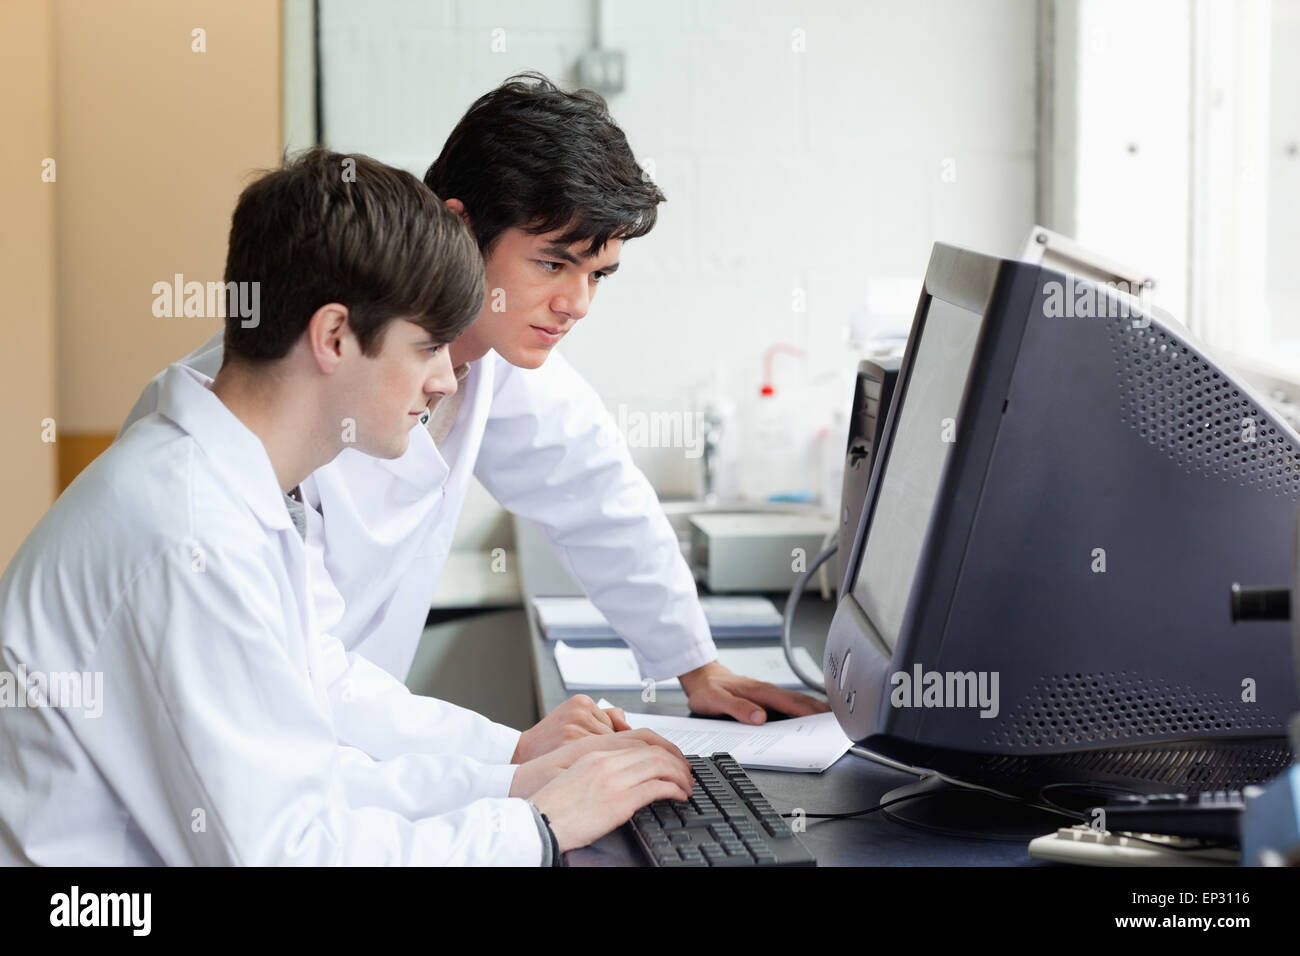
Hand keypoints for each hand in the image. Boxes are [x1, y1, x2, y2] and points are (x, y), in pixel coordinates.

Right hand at [508, 728, 684, 799]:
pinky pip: (657, 787)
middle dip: (677, 760)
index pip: (640, 738)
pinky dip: (674, 789)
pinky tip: (678, 796)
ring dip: (680, 775)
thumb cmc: (550, 803)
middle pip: (655, 750)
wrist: (536, 820)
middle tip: (687, 772)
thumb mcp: (573, 773)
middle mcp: (607, 761)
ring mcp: (614, 779)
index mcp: (596, 752)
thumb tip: (618, 771)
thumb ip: (598, 765)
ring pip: (661, 765)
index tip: (673, 757)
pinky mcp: (619, 801)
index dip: (663, 746)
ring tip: (686, 785)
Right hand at [511, 694, 630, 763]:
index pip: (614, 722)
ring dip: (599, 758)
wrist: (525, 750)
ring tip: (580, 760)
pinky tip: (580, 766)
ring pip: (606, 748)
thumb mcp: (577, 717)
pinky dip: (591, 765)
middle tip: (589, 755)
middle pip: (612, 735)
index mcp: (582, 702)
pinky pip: (594, 758)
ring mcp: (574, 729)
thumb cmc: (554, 737)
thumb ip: (607, 716)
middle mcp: (579, 712)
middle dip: (606, 749)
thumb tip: (628, 725)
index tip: (602, 746)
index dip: (610, 739)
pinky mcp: (569, 747)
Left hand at [678, 660, 828, 724]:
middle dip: (820, 711)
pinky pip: (787, 704)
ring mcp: (767, 694)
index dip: (809, 711)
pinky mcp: (764, 699)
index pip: (790, 703)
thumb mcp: (716, 701)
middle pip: (799, 701)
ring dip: (814, 710)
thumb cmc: (708, 689)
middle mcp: (766, 692)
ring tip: (830, 722)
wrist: (701, 677)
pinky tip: (807, 717)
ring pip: (796, 701)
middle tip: (838, 724)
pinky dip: (802, 710)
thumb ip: (738, 709)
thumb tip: (760, 718)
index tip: (826, 719)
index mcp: (759, 692)